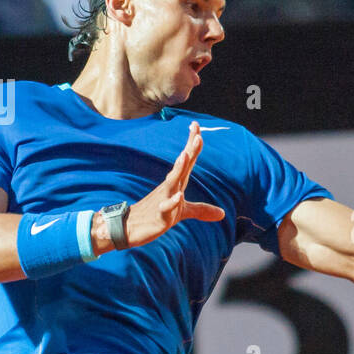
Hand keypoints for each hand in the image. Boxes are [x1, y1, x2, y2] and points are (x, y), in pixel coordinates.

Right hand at [95, 121, 224, 252]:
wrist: (130, 228)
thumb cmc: (156, 216)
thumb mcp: (182, 213)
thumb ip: (201, 210)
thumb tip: (222, 214)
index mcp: (177, 184)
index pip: (187, 161)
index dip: (192, 144)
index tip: (196, 125)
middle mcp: (170, 188)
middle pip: (182, 166)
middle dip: (189, 150)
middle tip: (197, 133)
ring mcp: (163, 199)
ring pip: (172, 182)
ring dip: (178, 169)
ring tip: (185, 155)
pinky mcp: (159, 216)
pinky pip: (165, 207)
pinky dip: (171, 201)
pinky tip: (179, 196)